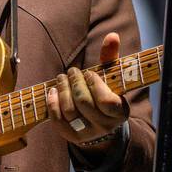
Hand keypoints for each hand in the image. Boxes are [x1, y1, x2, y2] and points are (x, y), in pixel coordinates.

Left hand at [45, 31, 128, 146]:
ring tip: (61, 78)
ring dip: (63, 90)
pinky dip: (53, 103)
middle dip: (75, 83)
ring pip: (70, 110)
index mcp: (119, 112)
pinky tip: (52, 91)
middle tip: (72, 71)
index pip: (106, 101)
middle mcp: (104, 126)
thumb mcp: (111, 78)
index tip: (89, 73)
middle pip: (84, 103)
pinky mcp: (71, 136)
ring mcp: (87, 133)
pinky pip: (58, 119)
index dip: (95, 85)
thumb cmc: (105, 93)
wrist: (100, 124)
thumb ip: (111, 57)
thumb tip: (112, 35)